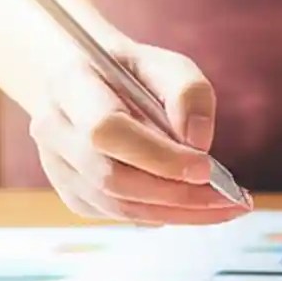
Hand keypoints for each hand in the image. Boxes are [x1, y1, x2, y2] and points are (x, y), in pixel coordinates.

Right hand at [29, 43, 250, 224]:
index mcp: (70, 84)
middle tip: (227, 197)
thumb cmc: (132, 73)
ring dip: (176, 213)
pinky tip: (195, 207)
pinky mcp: (72, 192)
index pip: (107, 130)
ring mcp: (57, 165)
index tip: (206, 168)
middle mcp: (53, 128)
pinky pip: (119, 215)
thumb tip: (199, 143)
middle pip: (111, 177)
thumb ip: (188, 92)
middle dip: (175, 193)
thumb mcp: (165, 64)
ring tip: (223, 207)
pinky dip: (163, 216)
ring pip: (116, 205)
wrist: (88, 84)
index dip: (157, 156)